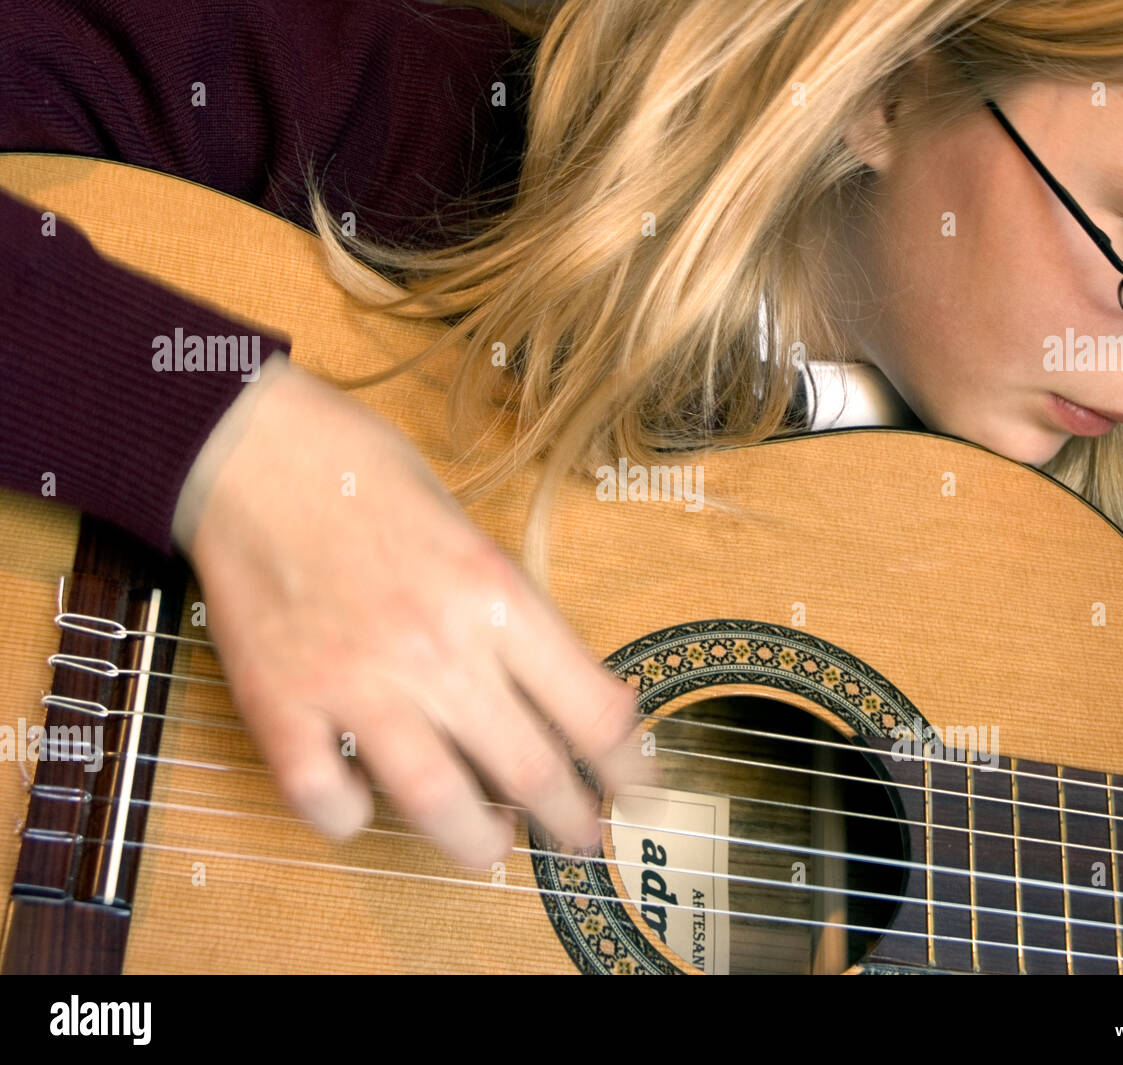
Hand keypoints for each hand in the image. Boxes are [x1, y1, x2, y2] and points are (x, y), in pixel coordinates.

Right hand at [171, 353, 644, 866]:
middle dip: (569, 819)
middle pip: (529, 770)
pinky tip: (362, 807)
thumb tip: (566, 690)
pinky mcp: (280, 702)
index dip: (629, 766)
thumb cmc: (366, 473)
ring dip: (475, 841)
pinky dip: (347, 817)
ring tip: (490, 846)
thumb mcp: (472, 530)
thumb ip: (514, 614)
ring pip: (435, 803)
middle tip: (580, 835)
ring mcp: (355, 682)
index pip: (592, 710)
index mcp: (493, 595)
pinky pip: (321, 796)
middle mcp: (436, 648)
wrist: (251, 449)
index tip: (638, 788)